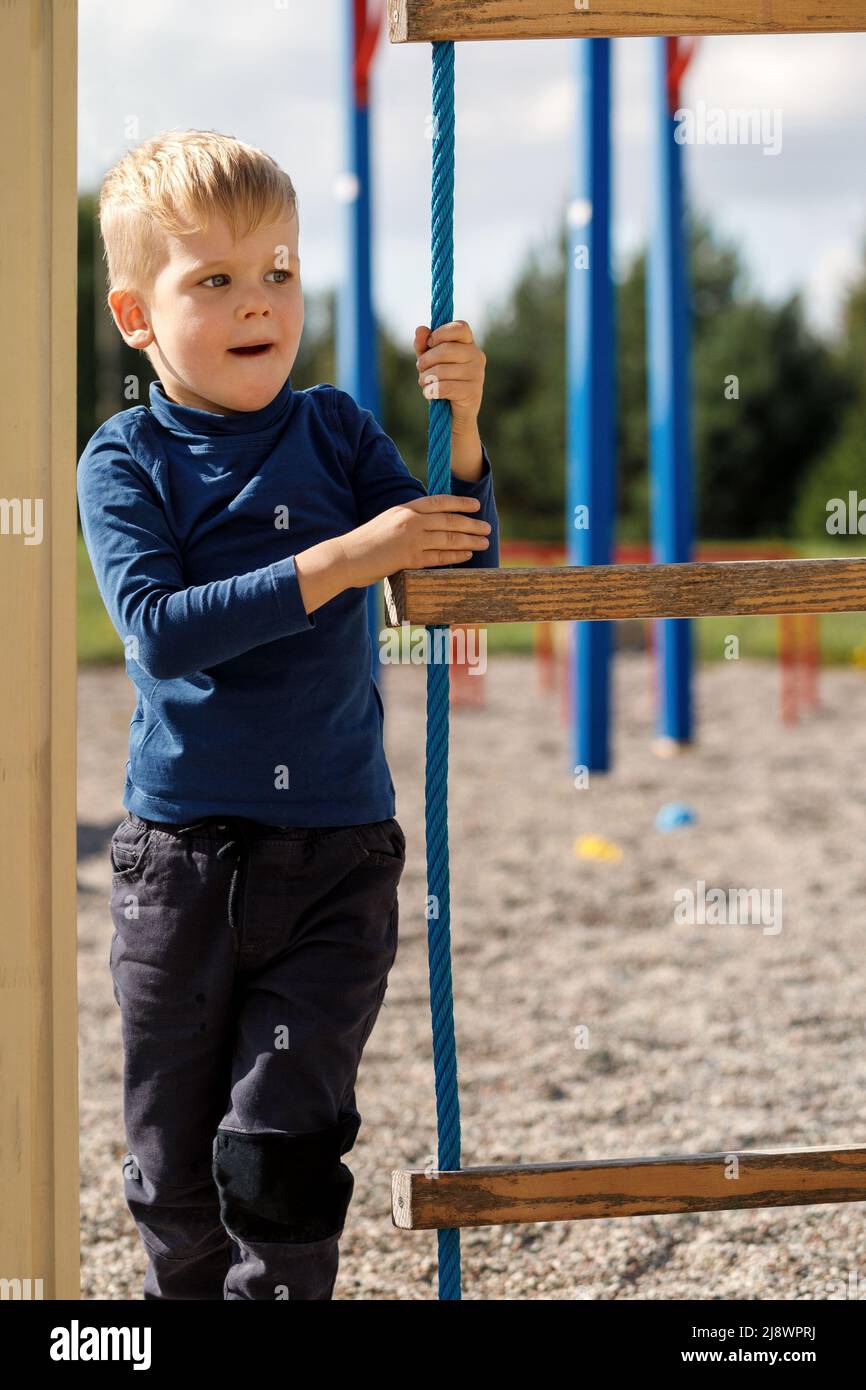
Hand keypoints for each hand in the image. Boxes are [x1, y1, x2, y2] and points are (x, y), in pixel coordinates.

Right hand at [335, 493, 491, 588]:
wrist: (346, 557)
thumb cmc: (365, 542)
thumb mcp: (387, 522)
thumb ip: (407, 520)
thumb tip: (427, 523)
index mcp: (405, 508)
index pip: (439, 502)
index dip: (460, 503)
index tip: (475, 506)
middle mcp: (410, 521)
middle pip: (449, 520)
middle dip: (471, 524)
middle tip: (487, 528)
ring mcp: (410, 539)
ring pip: (448, 538)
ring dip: (469, 540)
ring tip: (484, 542)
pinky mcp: (409, 559)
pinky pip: (439, 556)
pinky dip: (455, 555)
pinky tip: (467, 556)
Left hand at [414, 319, 485, 431]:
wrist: (454, 415)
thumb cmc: (442, 382)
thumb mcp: (430, 362)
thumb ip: (424, 345)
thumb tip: (420, 330)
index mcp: (468, 344)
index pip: (460, 327)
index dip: (441, 332)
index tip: (430, 343)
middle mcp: (477, 356)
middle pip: (446, 349)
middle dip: (426, 360)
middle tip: (420, 368)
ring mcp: (477, 374)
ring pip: (442, 370)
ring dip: (425, 378)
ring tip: (424, 383)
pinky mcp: (473, 392)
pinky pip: (445, 387)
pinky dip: (431, 391)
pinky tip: (430, 394)